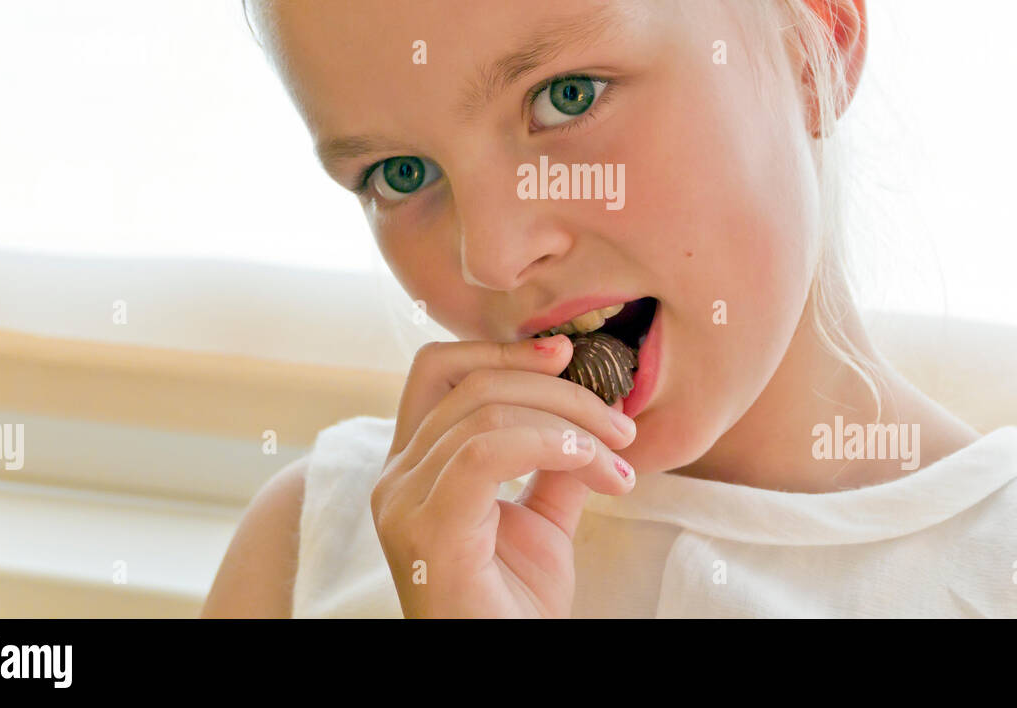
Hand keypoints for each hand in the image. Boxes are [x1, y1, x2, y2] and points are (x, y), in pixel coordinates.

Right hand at [369, 335, 636, 617]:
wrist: (502, 668)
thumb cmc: (515, 609)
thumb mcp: (544, 519)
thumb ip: (556, 462)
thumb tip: (591, 414)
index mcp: (414, 465)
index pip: (440, 370)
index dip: (501, 348)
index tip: (566, 352)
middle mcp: (396, 476)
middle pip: (473, 382)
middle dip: (558, 389)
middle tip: (620, 425)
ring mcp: (402, 501)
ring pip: (487, 410)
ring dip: (570, 424)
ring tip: (618, 460)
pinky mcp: (425, 528)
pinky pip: (487, 452)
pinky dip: (548, 443)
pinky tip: (589, 462)